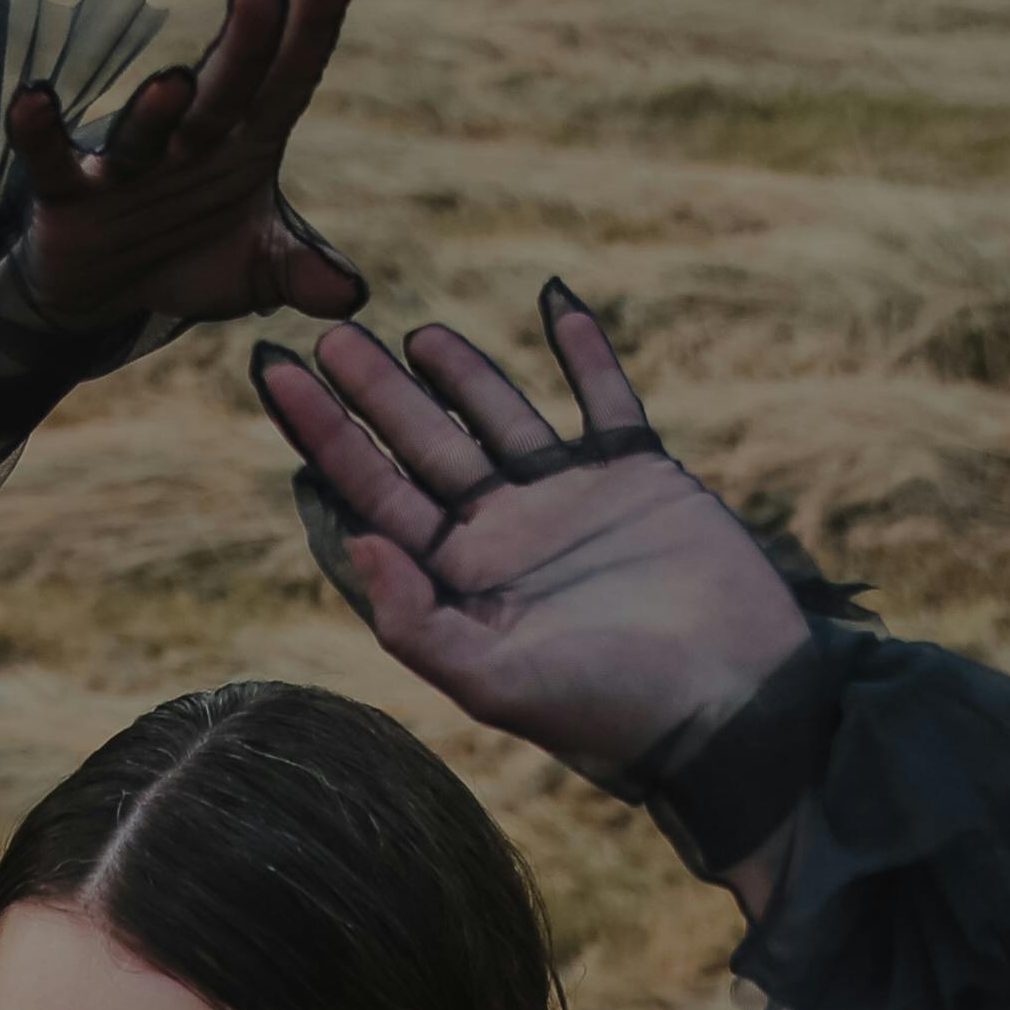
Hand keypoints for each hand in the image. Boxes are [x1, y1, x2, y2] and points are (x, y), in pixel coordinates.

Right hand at [7, 0, 365, 335]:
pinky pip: (50, 161)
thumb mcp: (256, 273)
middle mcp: (191, 141)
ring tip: (174, 83)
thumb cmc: (189, 256)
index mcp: (248, 140)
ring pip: (148, 130)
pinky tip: (34, 100)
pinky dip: (39, 133)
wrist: (104, 292)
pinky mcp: (67, 196)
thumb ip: (302, 272)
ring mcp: (127, 166)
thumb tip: (349, 296)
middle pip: (227, 88)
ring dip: (157, 111)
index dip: (317, 6)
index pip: (292, 68)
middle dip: (246, 41)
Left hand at [251, 286, 810, 787]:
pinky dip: (584, 350)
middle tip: (326, 335)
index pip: (375, 500)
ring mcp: (569, 502)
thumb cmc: (609, 710)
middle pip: (423, 449)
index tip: (279, 381)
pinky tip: (555, 300)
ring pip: (501, 417)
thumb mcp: (494, 683)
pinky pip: (605, 399)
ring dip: (461, 373)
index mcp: (460, 586)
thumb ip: (416, 623)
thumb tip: (356, 539)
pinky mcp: (638, 476)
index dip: (327, 441)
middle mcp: (505, 539)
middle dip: (374, 394)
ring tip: (414, 333)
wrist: (730, 704)